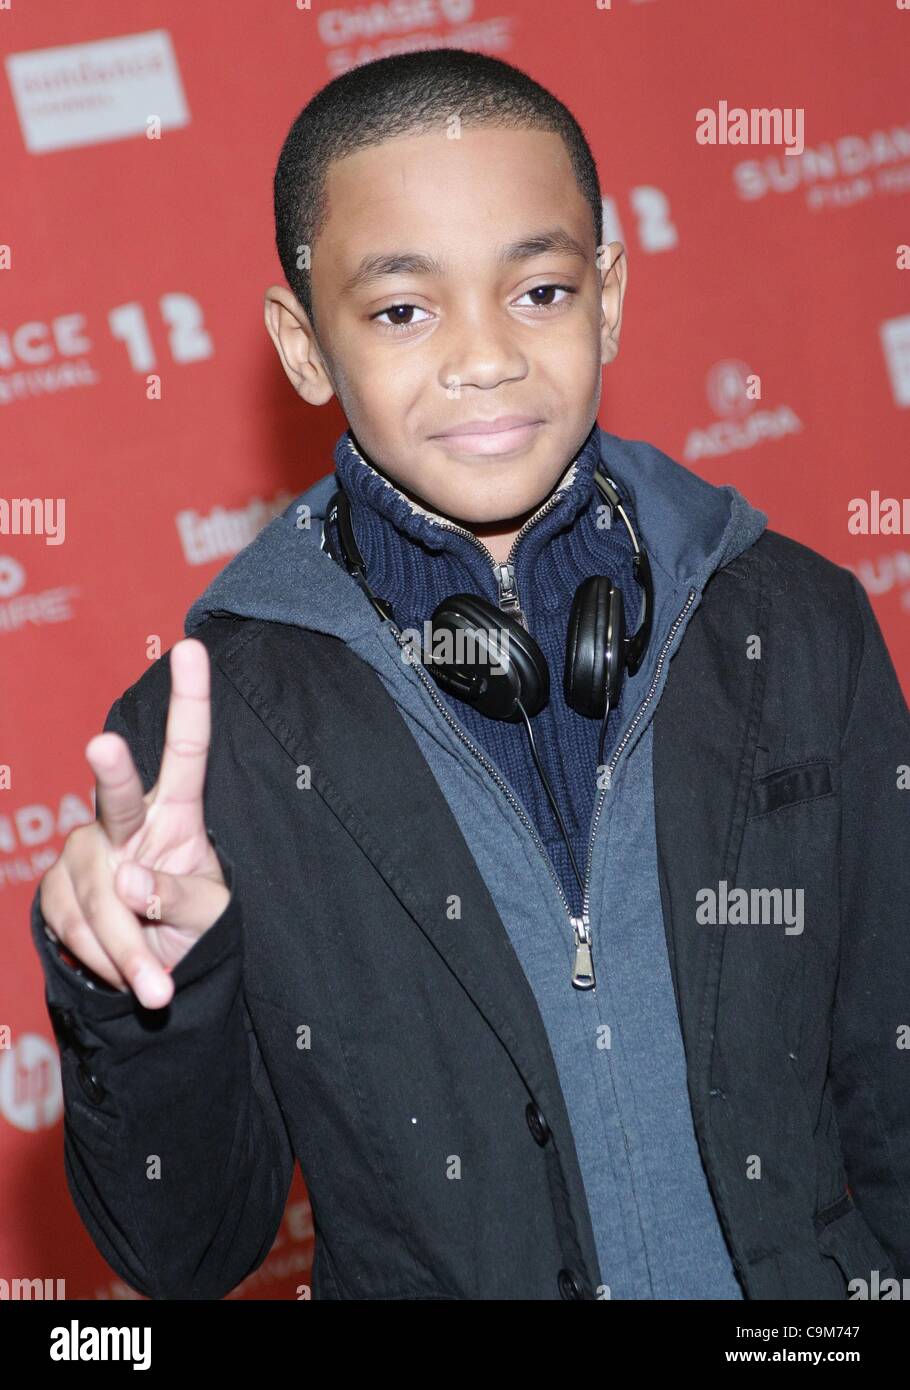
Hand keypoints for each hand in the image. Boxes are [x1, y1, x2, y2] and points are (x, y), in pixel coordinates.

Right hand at [38, 639, 229, 1009]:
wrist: (152, 974)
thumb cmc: (190, 927)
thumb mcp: (208, 916)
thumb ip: (178, 897)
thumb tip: (126, 881)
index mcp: (177, 811)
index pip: (187, 750)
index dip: (190, 699)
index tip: (191, 648)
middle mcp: (127, 820)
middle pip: (117, 794)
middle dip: (111, 770)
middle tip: (105, 744)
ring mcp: (86, 851)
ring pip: (96, 894)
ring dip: (126, 949)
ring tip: (156, 986)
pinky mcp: (54, 888)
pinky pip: (72, 924)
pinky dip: (102, 958)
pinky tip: (124, 972)